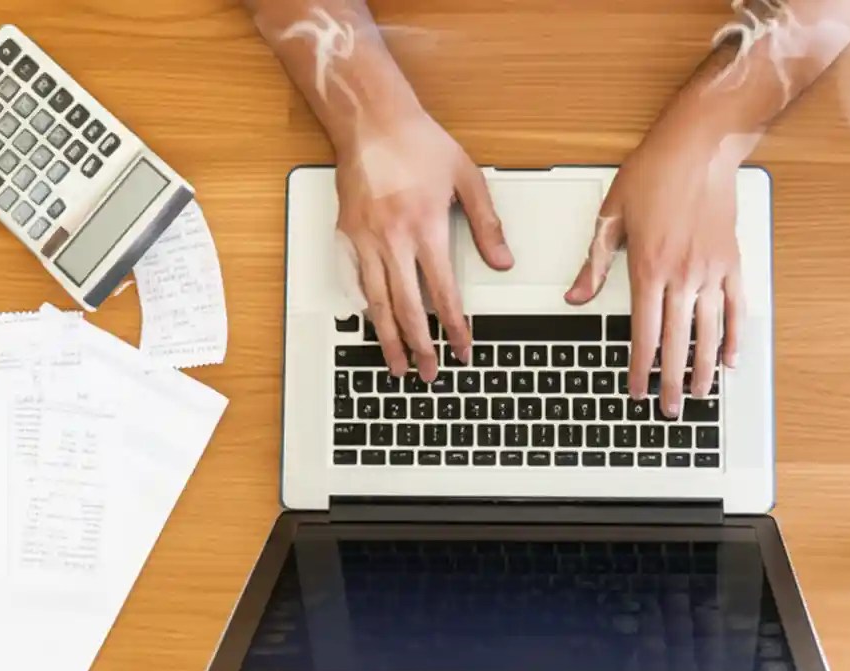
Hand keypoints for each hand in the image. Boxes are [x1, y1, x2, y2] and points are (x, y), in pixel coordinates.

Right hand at [335, 110, 512, 380]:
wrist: (371, 119)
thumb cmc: (418, 143)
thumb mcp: (467, 177)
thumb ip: (487, 224)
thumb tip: (503, 262)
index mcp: (425, 226)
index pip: (442, 292)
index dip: (454, 326)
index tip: (463, 348)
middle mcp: (392, 238)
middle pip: (406, 308)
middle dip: (420, 346)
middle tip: (430, 372)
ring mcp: (364, 239)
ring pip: (376, 302)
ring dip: (388, 338)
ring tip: (397, 364)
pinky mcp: (346, 234)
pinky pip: (355, 281)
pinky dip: (365, 308)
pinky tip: (373, 324)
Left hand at [565, 104, 742, 418]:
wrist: (699, 146)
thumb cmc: (654, 173)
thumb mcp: (612, 215)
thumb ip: (594, 263)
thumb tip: (574, 296)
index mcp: (649, 266)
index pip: (643, 332)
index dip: (640, 367)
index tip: (636, 390)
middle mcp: (683, 275)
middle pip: (677, 342)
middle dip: (670, 381)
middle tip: (667, 409)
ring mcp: (712, 270)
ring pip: (709, 332)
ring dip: (703, 368)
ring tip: (698, 395)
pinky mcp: (733, 262)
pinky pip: (737, 308)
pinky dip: (735, 336)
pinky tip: (730, 359)